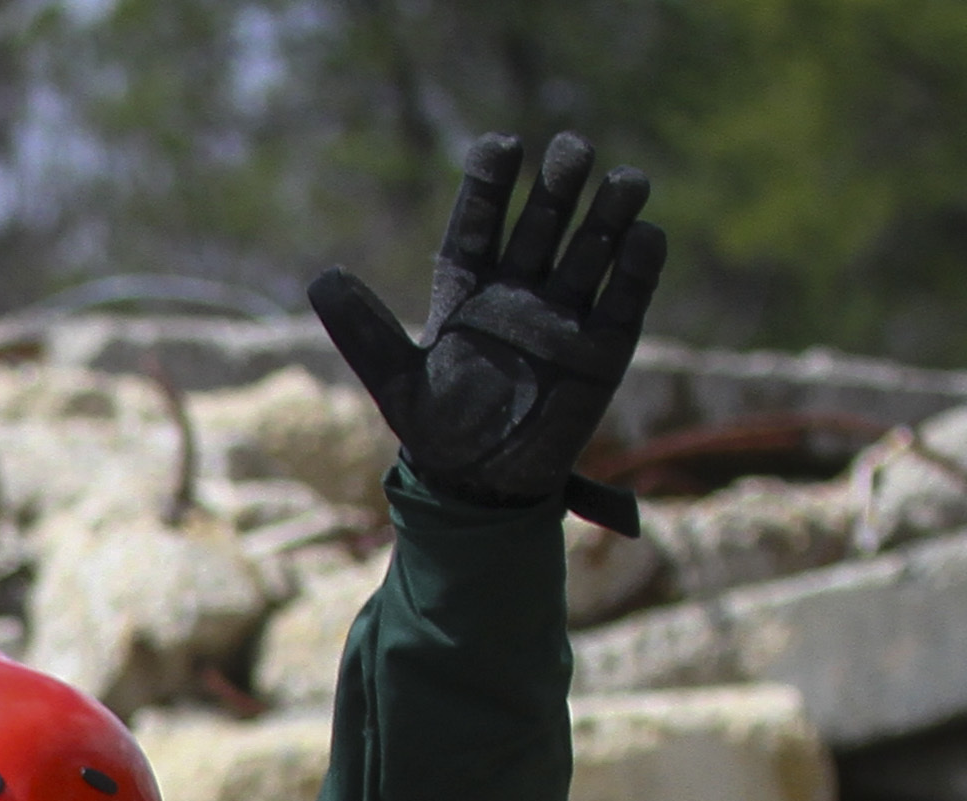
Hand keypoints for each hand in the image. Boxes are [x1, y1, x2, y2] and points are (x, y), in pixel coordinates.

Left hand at [307, 131, 667, 531]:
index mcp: (468, 291)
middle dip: (558, 188)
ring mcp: (565, 316)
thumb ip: (364, 332)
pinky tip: (645, 236)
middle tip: (574, 149)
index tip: (502, 146)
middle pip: (542, 226)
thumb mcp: (395, 383)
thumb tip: (321, 280)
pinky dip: (638, 267)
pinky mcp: (605, 347)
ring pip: (590, 251)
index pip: (479, 225)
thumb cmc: (436, 433)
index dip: (490, 185)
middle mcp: (520, 292)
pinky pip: (625, 299)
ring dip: (609, 215)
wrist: (481, 489)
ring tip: (625, 179)